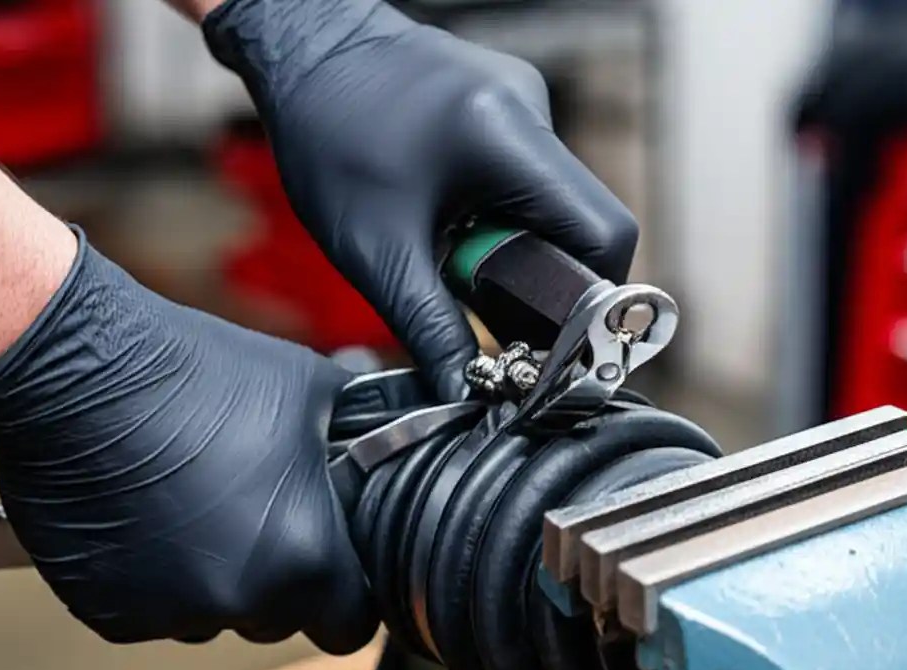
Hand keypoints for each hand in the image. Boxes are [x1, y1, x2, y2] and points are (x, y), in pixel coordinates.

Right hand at [0, 228, 374, 651]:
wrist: (80, 373)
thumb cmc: (195, 374)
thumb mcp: (311, 391)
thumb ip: (362, 438)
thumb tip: (394, 442)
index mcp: (303, 555)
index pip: (352, 623)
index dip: (347, 593)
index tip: (335, 566)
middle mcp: (237, 598)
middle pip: (280, 619)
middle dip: (277, 577)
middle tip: (257, 513)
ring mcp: (167, 611)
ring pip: (213, 616)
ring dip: (215, 579)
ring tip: (196, 504)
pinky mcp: (108, 613)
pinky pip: (153, 612)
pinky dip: (156, 579)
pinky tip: (150, 517)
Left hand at [204, 0, 638, 398]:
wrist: (301, 45)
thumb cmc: (326, 131)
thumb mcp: (375, 247)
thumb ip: (428, 325)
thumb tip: (467, 388)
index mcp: (509, 139)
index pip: (605, 236)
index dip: (588, 298)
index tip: (546, 335)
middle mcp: (532, 111)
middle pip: (585, 224)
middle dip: (541, 276)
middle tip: (480, 298)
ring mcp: (525, 102)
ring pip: (555, 205)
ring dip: (514, 244)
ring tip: (449, 249)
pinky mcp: (507, 105)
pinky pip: (529, 178)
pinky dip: (500, 214)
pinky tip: (447, 214)